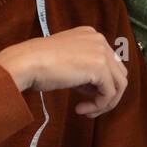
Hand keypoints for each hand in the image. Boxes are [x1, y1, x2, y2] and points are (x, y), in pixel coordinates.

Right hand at [0, 26, 127, 117]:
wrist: (26, 62)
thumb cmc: (38, 64)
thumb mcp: (67, 61)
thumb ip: (85, 68)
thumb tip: (98, 87)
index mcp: (91, 35)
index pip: (109, 63)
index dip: (100, 83)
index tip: (83, 95)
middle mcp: (99, 40)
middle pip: (119, 74)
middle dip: (106, 94)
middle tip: (88, 106)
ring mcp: (102, 52)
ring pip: (119, 85)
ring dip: (104, 103)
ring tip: (87, 112)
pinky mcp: (100, 67)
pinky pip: (110, 93)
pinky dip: (98, 106)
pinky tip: (81, 109)